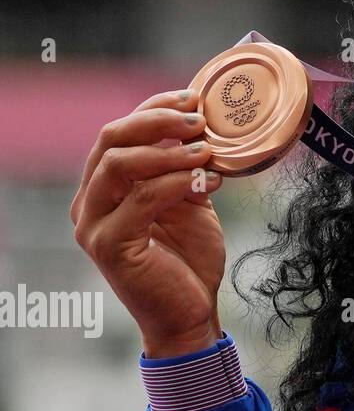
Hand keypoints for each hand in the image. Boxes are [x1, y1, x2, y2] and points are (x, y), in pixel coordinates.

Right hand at [69, 88, 226, 358]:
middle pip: (110, 139)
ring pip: (118, 165)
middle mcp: (90, 201)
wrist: (191, 311)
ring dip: (168, 151)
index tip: (194, 98)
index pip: (119, 130)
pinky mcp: (109, 246)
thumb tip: (203, 126)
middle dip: (158, 121)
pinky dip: (175, 183)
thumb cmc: (189, 257)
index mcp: (105, 186)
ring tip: (206, 152)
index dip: (154, 106)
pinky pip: (139, 199)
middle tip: (200, 122)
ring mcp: (93, 224)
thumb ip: (187, 167)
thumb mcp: (192, 200)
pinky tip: (205, 183)